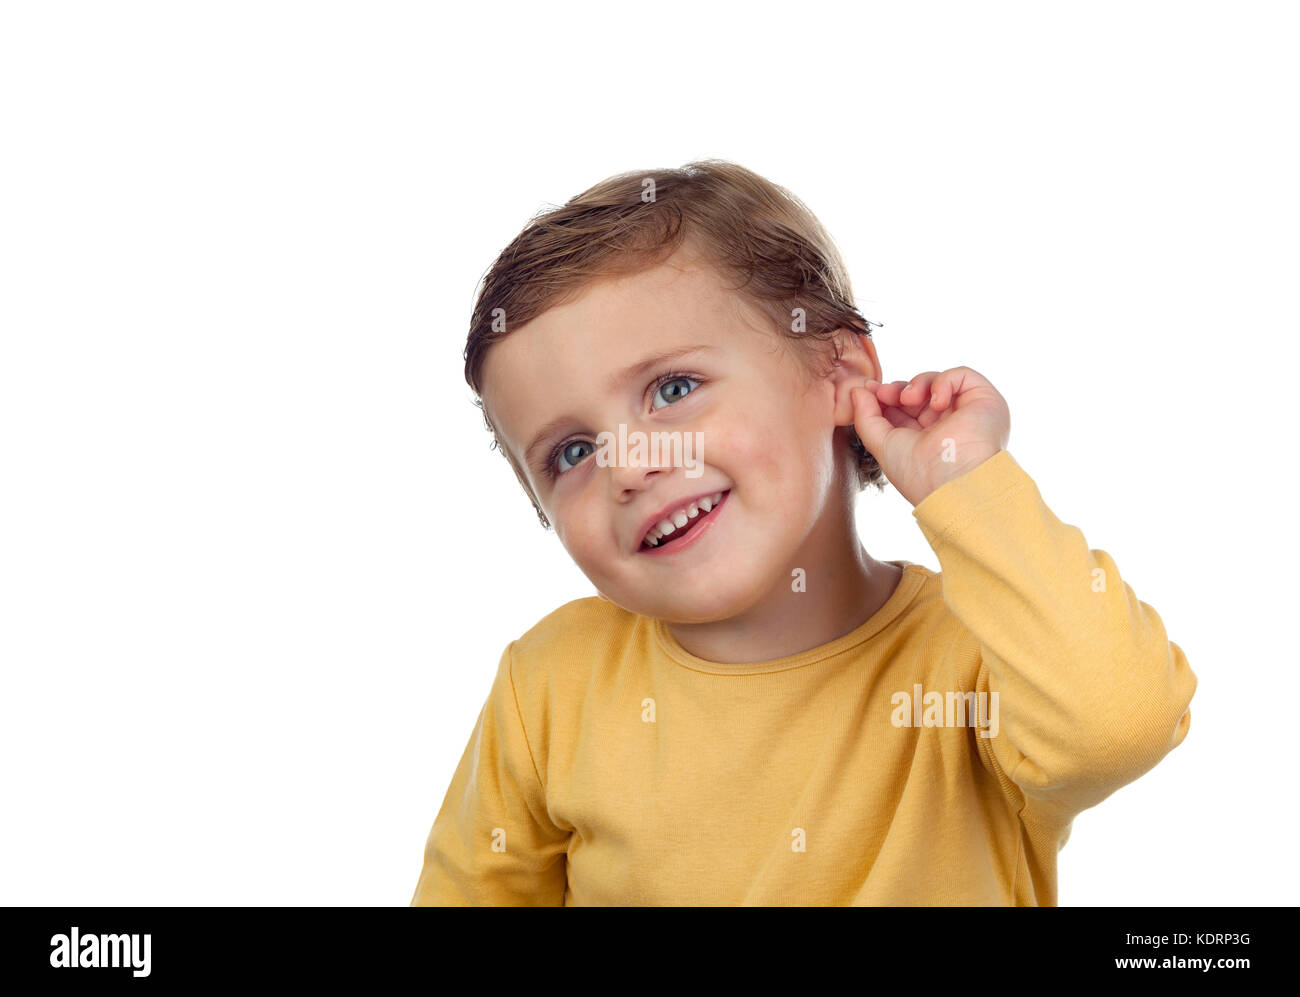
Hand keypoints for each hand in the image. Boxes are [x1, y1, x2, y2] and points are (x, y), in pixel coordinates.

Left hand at [850, 366, 1010, 507]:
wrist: (956, 483)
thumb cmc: (920, 474)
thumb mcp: (883, 444)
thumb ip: (866, 417)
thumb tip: (857, 391)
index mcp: (925, 438)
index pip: (903, 408)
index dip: (885, 397)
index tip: (868, 392)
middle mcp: (947, 425)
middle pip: (918, 393)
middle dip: (898, 389)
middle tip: (885, 394)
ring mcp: (966, 412)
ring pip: (937, 381)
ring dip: (917, 384)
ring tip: (909, 399)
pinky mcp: (984, 400)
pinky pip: (961, 375)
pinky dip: (943, 382)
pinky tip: (937, 402)